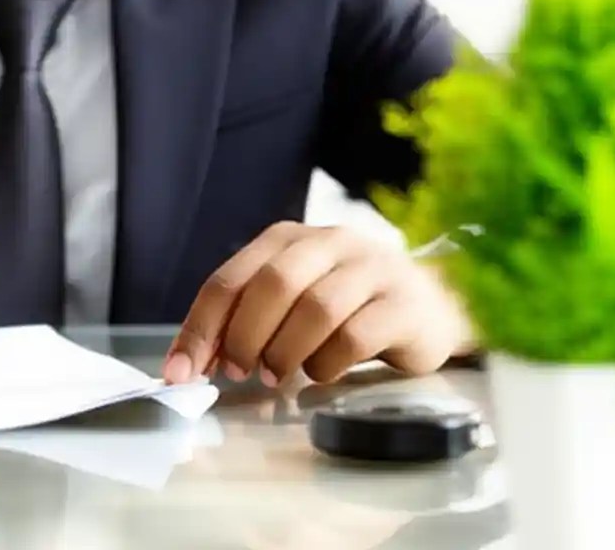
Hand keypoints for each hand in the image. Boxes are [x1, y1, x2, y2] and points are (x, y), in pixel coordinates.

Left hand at [163, 221, 474, 386]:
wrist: (433, 306)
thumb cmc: (347, 307)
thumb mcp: (291, 302)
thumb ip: (245, 321)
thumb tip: (192, 364)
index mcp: (288, 239)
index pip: (230, 279)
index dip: (200, 328)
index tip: (181, 372)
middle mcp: (330, 243)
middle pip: (273, 285)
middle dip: (244, 335)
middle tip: (237, 372)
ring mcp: (372, 269)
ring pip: (316, 308)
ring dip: (285, 351)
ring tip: (275, 375)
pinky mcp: (404, 305)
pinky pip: (356, 336)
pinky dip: (327, 363)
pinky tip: (320, 373)